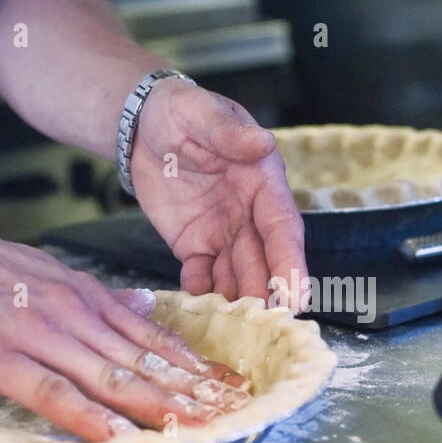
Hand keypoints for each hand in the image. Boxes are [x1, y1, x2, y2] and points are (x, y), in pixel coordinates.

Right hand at [0, 203, 250, 441]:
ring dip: (158, 407)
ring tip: (197, 432)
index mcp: (81, 293)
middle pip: (143, 361)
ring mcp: (34, 334)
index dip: (194, 367)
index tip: (229, 389)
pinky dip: (88, 415)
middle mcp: (70, 312)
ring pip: (110, 376)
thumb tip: (142, 304)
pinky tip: (117, 435)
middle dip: (192, 393)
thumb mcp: (41, 271)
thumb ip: (93, 295)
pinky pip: (52, 391)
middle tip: (234, 417)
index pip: (152, 336)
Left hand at [127, 80, 307, 308]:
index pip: (282, 228)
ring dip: (238, 302)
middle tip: (266, 326)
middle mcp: (249, 214)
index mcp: (262, 182)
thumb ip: (230, 133)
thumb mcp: (201, 113)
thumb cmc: (180, 111)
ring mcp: (223, 233)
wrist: (143, 126)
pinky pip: (201, 277)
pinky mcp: (195, 246)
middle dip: (266, 294)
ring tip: (236, 331)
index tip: (298, 296)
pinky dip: (200, 296)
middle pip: (263, 261)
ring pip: (236, 275)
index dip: (291, 263)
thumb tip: (263, 142)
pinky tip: (198, 314)